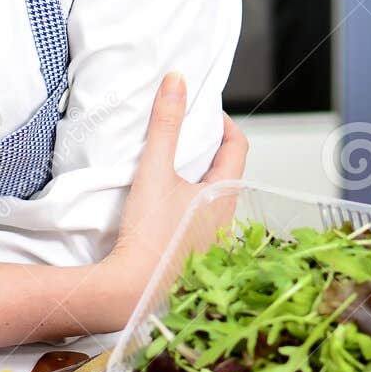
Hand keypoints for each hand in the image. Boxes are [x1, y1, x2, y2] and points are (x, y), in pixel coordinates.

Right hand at [106, 72, 248, 316]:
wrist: (132, 289)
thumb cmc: (150, 235)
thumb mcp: (154, 171)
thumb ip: (164, 125)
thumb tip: (176, 82)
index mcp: (224, 194)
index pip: (238, 146)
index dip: (224, 123)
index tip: (204, 113)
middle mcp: (225, 218)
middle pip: (227, 171)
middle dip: (209, 150)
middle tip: (185, 135)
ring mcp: (211, 241)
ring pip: (212, 197)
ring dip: (197, 178)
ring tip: (170, 167)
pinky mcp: (192, 255)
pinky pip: (197, 220)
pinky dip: (186, 203)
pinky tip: (161, 205)